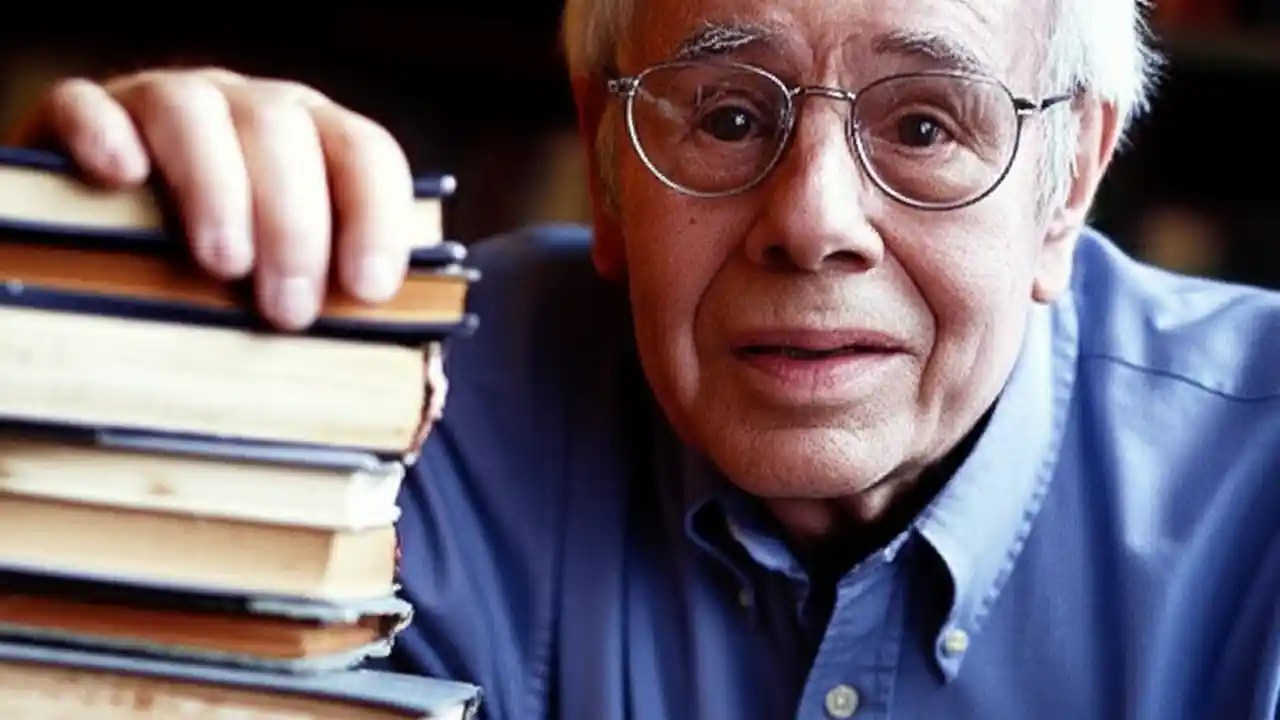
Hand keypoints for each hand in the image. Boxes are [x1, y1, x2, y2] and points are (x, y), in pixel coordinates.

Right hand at [11, 67, 416, 329]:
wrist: (101, 254)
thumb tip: (372, 373)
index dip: (375, 217)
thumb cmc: (221, 284)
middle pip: (282, 130)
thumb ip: (322, 304)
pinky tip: (119, 176)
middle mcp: (244, 107)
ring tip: (224, 265)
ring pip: (193, 111)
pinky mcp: (80, 116)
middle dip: (294, 222)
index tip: (368, 290)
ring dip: (216, 187)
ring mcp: (161, 102)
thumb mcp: (278, 290)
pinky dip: (104, 132)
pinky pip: (86, 104)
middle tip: (289, 311)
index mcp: (313, 141)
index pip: (365, 153)